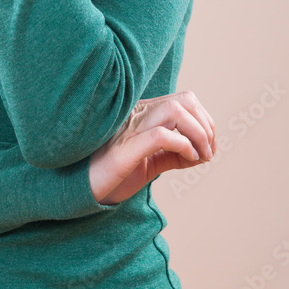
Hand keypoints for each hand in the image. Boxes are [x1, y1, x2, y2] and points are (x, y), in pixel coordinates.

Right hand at [88, 90, 216, 205]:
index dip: (204, 120)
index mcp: (141, 112)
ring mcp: (129, 129)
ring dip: (198, 133)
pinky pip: (161, 135)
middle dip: (205, 125)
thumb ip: (172, 154)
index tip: (209, 147)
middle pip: (183, 100)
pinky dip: (182, 145)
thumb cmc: (114, 174)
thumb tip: (201, 153)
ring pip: (174, 110)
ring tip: (201, 156)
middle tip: (208, 153)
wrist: (79, 188)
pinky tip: (187, 160)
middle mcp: (135, 113)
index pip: (183, 99)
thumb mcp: (149, 162)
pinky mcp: (125, 150)